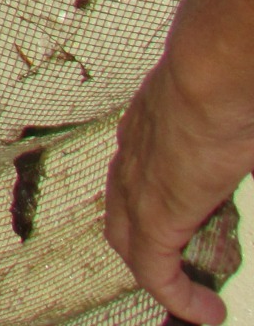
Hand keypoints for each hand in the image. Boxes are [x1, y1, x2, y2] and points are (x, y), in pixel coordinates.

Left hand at [104, 59, 253, 324]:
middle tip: (181, 270)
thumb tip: (240, 137)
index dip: (151, 200)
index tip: (181, 224)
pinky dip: (175, 292)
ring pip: (129, 236)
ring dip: (158, 270)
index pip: (138, 168)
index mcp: (152, 121)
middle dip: (146, 244)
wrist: (216, 62)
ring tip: (192, 296)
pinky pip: (153, 266)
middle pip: (122, 207)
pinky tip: (206, 311)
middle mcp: (134, 149)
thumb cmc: (234, 69)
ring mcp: (138, 180)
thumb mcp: (232, 108)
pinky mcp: (154, 211)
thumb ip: (232, 130)